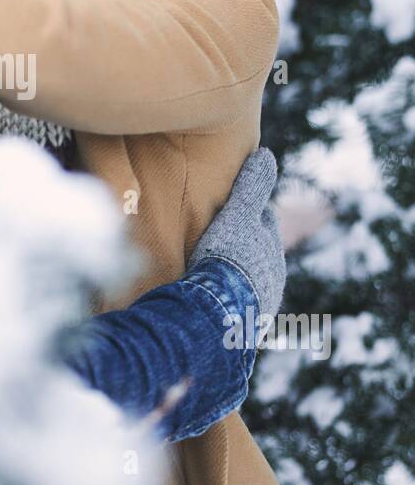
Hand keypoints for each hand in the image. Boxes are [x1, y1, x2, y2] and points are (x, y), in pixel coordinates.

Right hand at [187, 147, 284, 319]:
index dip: (252, 211)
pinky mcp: (242, 331)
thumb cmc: (229, 260)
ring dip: (236, 277)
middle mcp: (272, 280)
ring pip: (249, 284)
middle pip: (259, 255)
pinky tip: (212, 303)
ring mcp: (258, 307)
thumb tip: (266, 153)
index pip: (264, 223)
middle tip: (226, 238)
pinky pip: (234, 310)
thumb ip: (252, 187)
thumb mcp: (239, 216)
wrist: (219, 316)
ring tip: (216, 274)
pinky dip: (225, 302)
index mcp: (272, 252)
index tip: (240, 204)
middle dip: (247, 246)